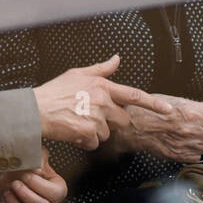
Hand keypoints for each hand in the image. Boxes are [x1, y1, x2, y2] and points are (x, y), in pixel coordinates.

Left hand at [0, 148, 67, 202]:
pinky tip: (2, 199)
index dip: (39, 184)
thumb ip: (39, 156)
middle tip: (15, 184)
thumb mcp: (35, 156)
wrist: (9, 177)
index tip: (27, 173)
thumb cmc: (25, 167)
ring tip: (7, 190)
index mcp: (58, 189)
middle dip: (27, 196)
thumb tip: (36, 164)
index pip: (55, 193)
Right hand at [34, 55, 173, 149]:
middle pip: (122, 120)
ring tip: (77, 122)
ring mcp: (96, 118)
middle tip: (92, 117)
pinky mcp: (88, 133)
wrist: (34, 110)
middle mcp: (103, 102)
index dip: (154, 104)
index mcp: (103, 87)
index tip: (168, 110)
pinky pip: (94, 143)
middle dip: (111, 121)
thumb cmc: (53, 92)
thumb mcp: (78, 74)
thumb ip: (101, 69)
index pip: (134, 95)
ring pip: (107, 133)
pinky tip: (73, 132)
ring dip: (95, 132)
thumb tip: (116, 59)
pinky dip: (85, 141)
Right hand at [112, 94, 202, 161]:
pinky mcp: (180, 156)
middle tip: (197, 125)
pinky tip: (183, 142)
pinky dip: (193, 150)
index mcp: (194, 115)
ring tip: (188, 133)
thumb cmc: (154, 110)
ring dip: (201, 140)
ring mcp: (186, 146)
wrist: (135, 126)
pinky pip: (197, 156)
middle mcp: (192, 132)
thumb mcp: (179, 101)